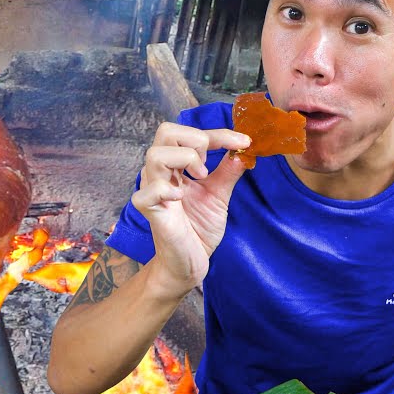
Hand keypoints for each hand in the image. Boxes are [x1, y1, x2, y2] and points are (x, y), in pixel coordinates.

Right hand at [130, 122, 250, 295]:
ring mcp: (153, 190)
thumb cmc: (199, 228)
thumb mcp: (219, 195)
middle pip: (166, 132)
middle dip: (196, 139)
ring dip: (185, 159)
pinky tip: (180, 197)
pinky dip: (167, 189)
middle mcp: (161, 173)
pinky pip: (149, 191)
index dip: (219, 134)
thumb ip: (228, 172)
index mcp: (176, 166)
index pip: (190, 135)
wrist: (190, 262)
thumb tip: (242, 150)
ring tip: (200, 177)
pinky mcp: (149, 210)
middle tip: (210, 162)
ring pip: (155, 154)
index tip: (244, 141)